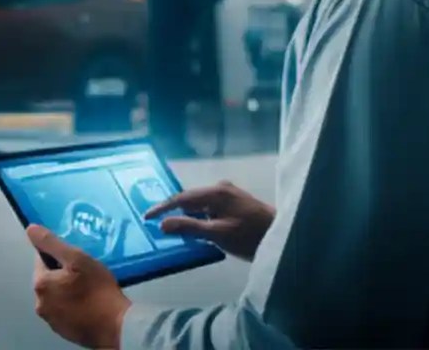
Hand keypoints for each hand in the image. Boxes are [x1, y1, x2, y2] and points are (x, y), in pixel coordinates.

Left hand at [28, 224, 131, 348]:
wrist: (116, 326)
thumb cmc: (97, 289)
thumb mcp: (77, 259)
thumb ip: (51, 243)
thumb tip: (30, 229)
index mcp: (40, 284)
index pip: (42, 259)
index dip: (60, 256)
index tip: (77, 260)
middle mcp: (40, 304)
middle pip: (48, 279)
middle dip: (62, 274)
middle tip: (85, 273)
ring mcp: (51, 321)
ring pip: (56, 296)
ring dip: (66, 290)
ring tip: (88, 289)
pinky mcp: (63, 331)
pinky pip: (64, 311)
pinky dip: (72, 306)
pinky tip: (88, 304)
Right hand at [144, 181, 274, 260]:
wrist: (282, 238)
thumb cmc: (250, 236)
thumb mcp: (217, 234)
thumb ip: (189, 227)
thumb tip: (163, 224)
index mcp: (216, 192)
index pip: (182, 198)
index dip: (162, 208)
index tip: (146, 217)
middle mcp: (221, 189)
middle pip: (190, 199)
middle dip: (173, 211)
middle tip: (156, 223)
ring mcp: (229, 195)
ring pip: (200, 205)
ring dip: (187, 216)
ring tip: (171, 228)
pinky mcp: (235, 205)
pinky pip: (209, 209)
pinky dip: (199, 218)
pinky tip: (194, 229)